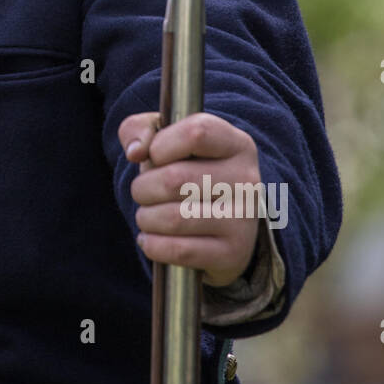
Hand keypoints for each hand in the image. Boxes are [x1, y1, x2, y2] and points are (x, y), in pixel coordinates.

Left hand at [118, 111, 260, 287]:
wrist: (218, 225)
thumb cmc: (184, 172)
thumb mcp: (165, 140)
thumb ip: (140, 129)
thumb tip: (135, 151)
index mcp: (236, 144)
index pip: (195, 134)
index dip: (160, 146)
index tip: (154, 157)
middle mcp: (247, 180)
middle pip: (174, 179)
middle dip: (142, 188)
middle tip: (143, 192)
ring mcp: (244, 219)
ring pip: (173, 218)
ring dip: (146, 218)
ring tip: (147, 216)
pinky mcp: (234, 253)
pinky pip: (178, 251)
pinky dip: (152, 245)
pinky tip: (150, 239)